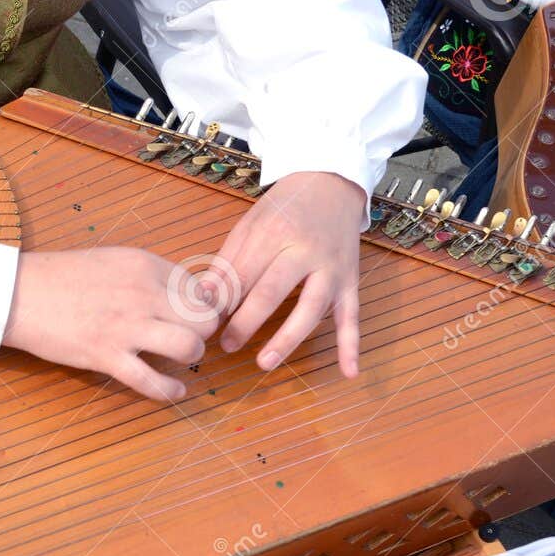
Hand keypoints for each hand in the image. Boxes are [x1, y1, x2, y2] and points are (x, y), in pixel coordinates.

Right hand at [2, 247, 219, 401]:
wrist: (20, 293)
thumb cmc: (65, 277)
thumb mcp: (115, 260)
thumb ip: (150, 275)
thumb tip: (187, 295)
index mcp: (145, 265)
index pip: (199, 289)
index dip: (203, 306)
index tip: (194, 317)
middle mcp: (143, 294)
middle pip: (203, 319)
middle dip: (203, 332)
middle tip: (189, 337)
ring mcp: (126, 327)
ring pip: (188, 348)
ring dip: (191, 357)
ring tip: (180, 359)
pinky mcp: (106, 356)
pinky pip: (151, 382)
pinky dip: (170, 392)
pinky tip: (176, 392)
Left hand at [214, 170, 365, 376]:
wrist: (331, 183)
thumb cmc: (283, 209)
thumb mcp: (250, 225)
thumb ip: (228, 262)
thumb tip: (202, 301)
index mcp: (275, 233)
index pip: (244, 273)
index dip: (223, 300)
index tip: (204, 323)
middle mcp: (306, 251)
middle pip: (273, 292)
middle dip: (247, 322)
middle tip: (226, 345)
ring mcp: (332, 269)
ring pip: (311, 309)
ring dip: (288, 339)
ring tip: (264, 363)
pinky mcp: (350, 282)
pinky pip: (351, 317)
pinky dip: (351, 346)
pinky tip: (349, 372)